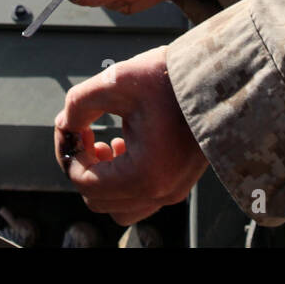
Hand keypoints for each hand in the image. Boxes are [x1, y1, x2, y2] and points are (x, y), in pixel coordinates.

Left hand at [55, 46, 208, 225]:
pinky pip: (139, 199)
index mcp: (144, 174)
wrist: (219, 77)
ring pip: (118, 207)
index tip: (72, 125)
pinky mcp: (179, 183)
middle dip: (83, 165)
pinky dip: (123, 180)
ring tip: (106, 144)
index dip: (68, 152)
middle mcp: (161, 192)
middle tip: (84, 133)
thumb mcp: (115, 81)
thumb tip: (65, 125)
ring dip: (103, 179)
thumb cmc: (171, 78)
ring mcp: (173, 191)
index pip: (83, 182)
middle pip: (97, 200)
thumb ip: (79, 105)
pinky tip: (125, 145)